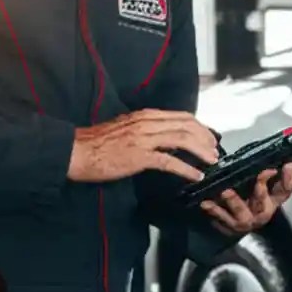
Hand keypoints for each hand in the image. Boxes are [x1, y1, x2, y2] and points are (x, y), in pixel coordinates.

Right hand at [68, 109, 218, 182]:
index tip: (208, 136)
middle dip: (205, 138)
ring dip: (201, 150)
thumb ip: (145, 130)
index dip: (199, 126)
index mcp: (145, 115)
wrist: (77, 151)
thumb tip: (163, 138)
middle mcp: (147, 123)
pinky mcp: (139, 157)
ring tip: (211, 160)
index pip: (181, 116)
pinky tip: (196, 175)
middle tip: (215, 150)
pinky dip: (187, 169)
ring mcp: (144, 139)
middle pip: (186, 126)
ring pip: (182, 140)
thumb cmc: (97, 143)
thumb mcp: (125, 128)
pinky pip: (170, 162)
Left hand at [199, 158, 291, 235]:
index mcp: (274, 200)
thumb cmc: (255, 199)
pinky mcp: (229, 225)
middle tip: (258, 175)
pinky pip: (220, 218)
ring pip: (240, 211)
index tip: (287, 164)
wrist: (238, 224)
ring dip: (234, 201)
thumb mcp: (272, 187)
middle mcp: (262, 211)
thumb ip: (284, 172)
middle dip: (260, 189)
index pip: (286, 188)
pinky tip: (205, 203)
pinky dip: (213, 210)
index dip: (288, 177)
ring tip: (225, 191)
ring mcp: (245, 220)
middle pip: (263, 199)